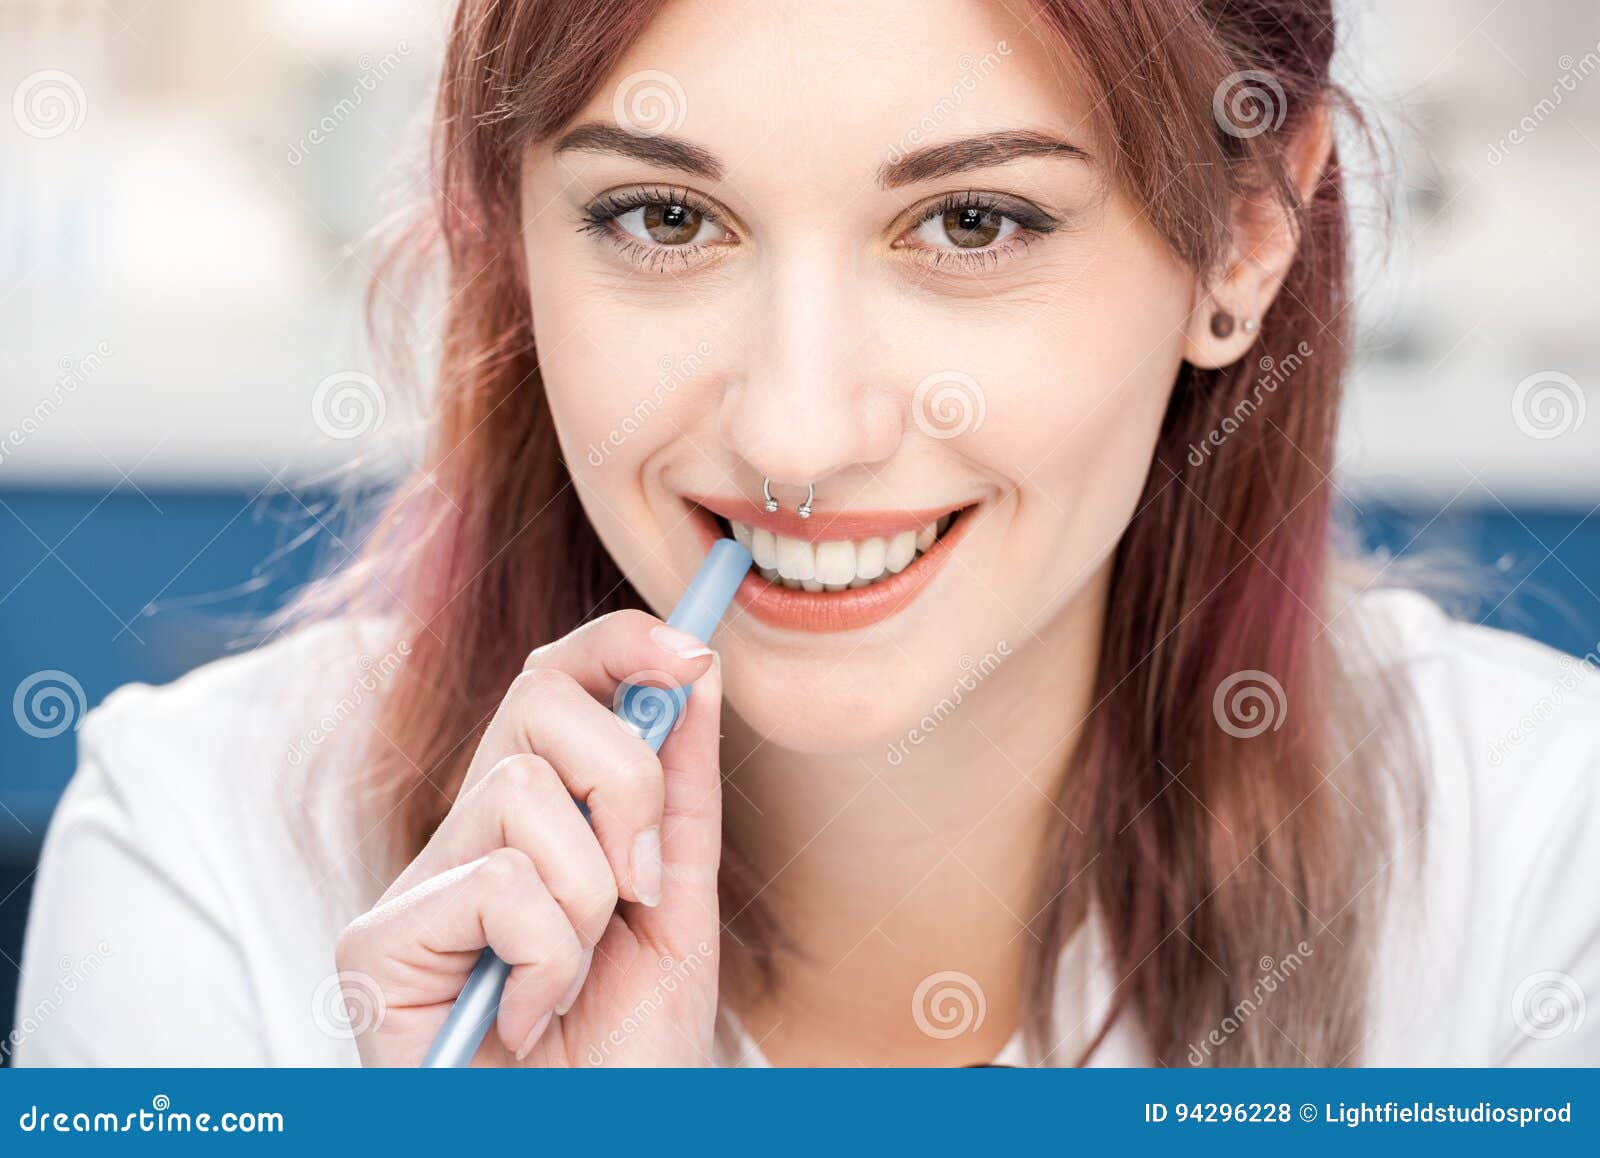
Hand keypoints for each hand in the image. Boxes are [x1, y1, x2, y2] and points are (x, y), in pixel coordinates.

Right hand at [334, 611, 725, 1065]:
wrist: (591, 1141)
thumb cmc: (626, 1050)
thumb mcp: (678, 907)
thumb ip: (679, 794)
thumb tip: (693, 673)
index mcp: (535, 814)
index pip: (555, 679)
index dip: (617, 644)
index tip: (692, 654)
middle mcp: (466, 831)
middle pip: (537, 695)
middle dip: (626, 781)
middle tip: (640, 886)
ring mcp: (416, 884)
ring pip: (523, 790)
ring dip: (589, 900)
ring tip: (572, 979)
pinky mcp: (376, 942)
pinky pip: (499, 882)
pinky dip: (547, 958)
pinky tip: (529, 1014)